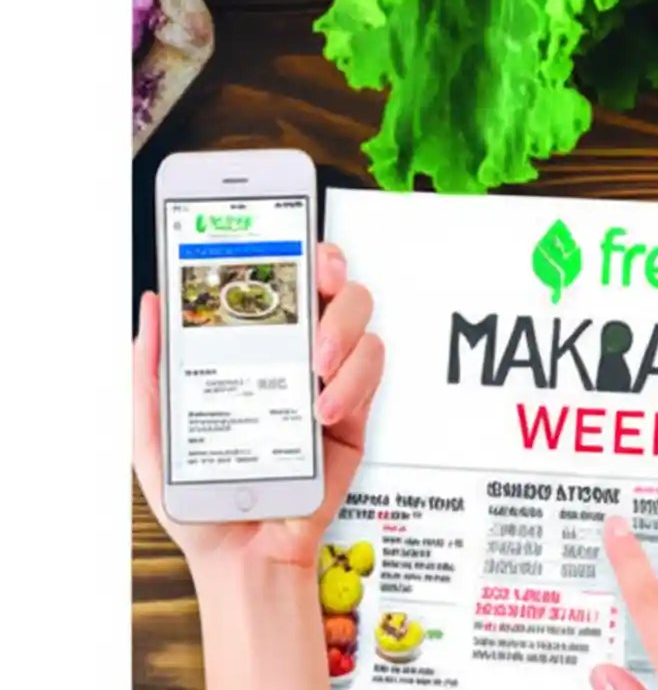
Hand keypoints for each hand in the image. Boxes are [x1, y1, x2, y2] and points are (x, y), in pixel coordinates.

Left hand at [133, 242, 384, 573]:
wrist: (241, 555)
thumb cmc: (201, 497)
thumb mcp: (156, 430)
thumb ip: (152, 369)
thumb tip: (152, 306)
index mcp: (252, 352)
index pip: (282, 283)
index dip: (295, 249)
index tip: (296, 234)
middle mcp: (297, 358)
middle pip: (335, 288)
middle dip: (332, 277)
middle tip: (317, 290)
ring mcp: (331, 382)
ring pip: (364, 323)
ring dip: (344, 335)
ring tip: (315, 370)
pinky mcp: (357, 415)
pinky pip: (373, 376)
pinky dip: (354, 383)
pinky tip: (322, 409)